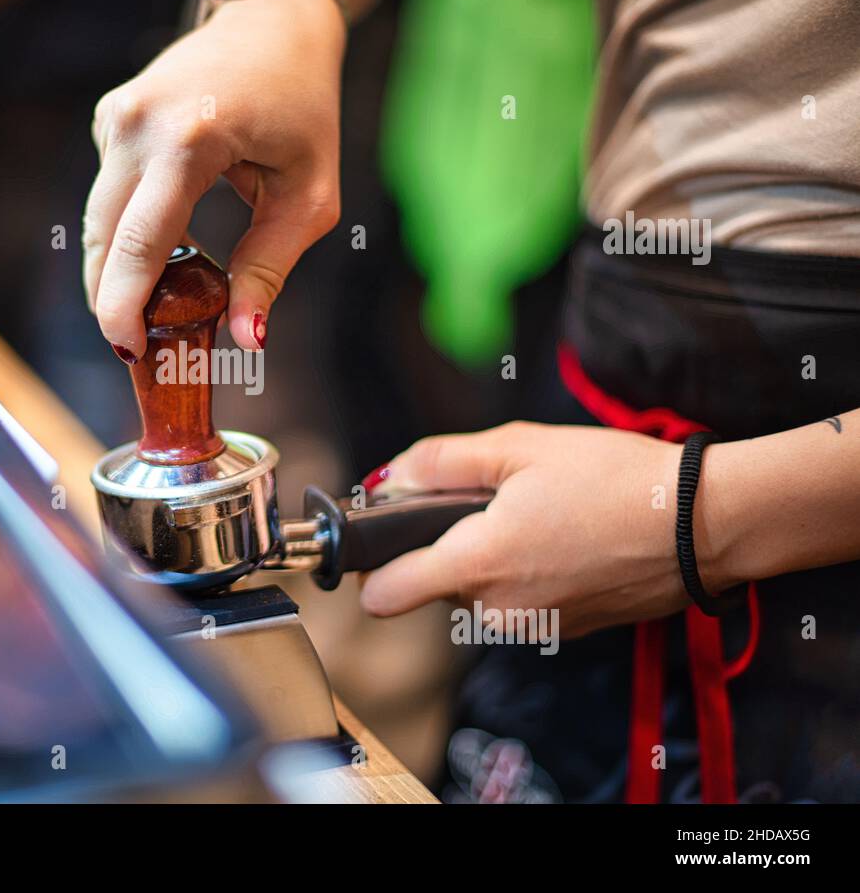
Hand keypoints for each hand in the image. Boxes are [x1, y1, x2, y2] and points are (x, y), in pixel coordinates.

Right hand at [84, 0, 344, 357]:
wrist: (272, 23)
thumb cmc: (302, 105)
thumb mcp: (308, 194)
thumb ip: (272, 267)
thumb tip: (247, 338)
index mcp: (188, 139)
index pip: (138, 243)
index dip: (125, 307)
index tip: (130, 352)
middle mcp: (137, 125)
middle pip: (104, 240)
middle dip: (114, 301)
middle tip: (140, 348)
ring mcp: (115, 118)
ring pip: (98, 222)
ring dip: (118, 272)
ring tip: (151, 312)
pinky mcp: (109, 119)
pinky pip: (109, 196)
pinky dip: (127, 234)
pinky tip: (161, 255)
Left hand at [360, 422, 693, 637]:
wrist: (706, 525)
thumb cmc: (617, 480)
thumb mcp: (520, 448)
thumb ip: (441, 462)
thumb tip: (389, 476)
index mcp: (476, 564)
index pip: (383, 594)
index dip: (370, 564)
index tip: (378, 538)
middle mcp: (496, 609)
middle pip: (432, 583)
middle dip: (444, 543)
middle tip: (490, 499)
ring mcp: (532, 626)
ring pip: (476, 592)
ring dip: (488, 556)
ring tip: (537, 512)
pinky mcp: (565, 629)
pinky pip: (518, 600)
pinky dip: (525, 572)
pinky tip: (564, 535)